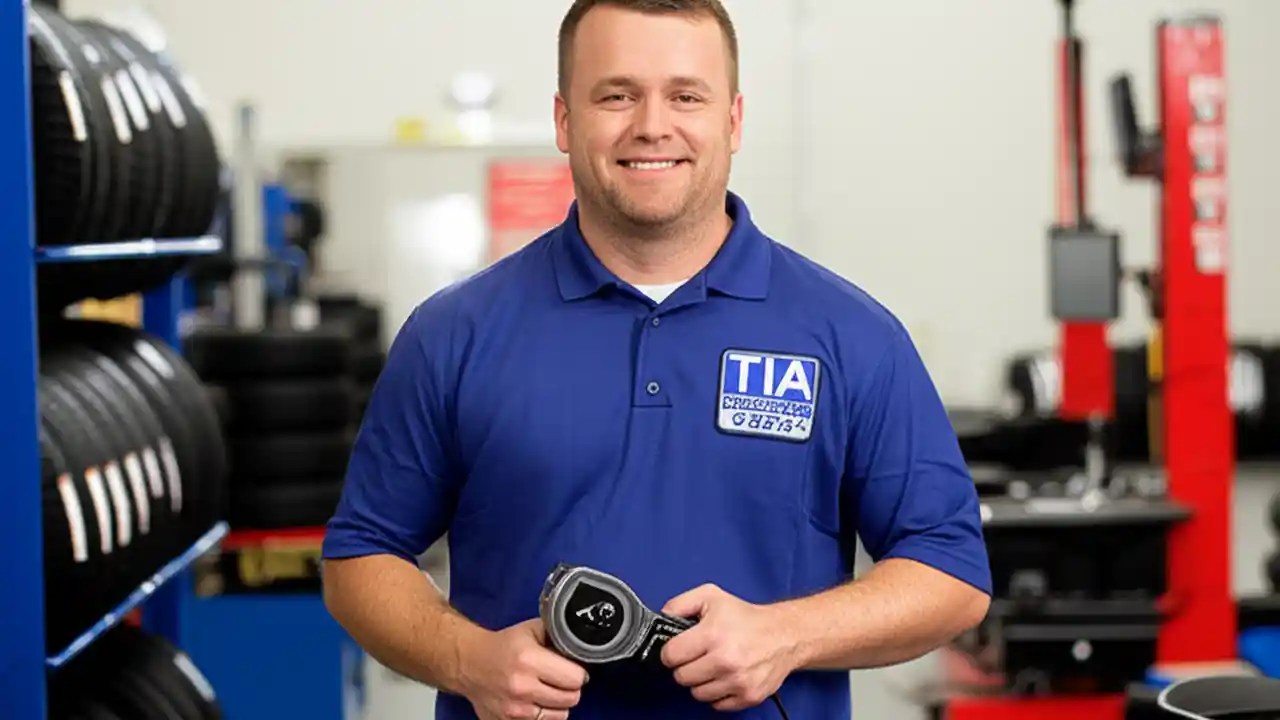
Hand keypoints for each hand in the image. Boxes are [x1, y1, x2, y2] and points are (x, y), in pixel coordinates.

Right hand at [459, 618, 588, 719]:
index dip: (578, 672)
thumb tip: (582, 645)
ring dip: (558, 703)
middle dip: (570, 688)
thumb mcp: (531, 630)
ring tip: (546, 690)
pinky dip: (544, 714)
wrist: (469, 663)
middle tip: (560, 679)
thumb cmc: (502, 646)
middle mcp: (522, 687)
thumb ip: (558, 635)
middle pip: (571, 698)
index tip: (572, 668)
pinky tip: (536, 701)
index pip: (576, 678)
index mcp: (528, 660)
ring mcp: (514, 710)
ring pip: (561, 715)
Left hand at [659, 584, 799, 711]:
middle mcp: (726, 660)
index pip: (670, 656)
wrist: (784, 634)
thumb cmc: (746, 617)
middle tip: (699, 655)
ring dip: (702, 681)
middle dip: (686, 666)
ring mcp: (738, 681)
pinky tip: (725, 676)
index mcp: (713, 634)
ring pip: (697, 694)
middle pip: (682, 677)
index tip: (680, 648)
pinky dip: (718, 693)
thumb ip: (679, 604)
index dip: (672, 651)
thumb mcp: (710, 596)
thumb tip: (661, 618)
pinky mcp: (748, 696)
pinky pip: (716, 705)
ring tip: (713, 665)